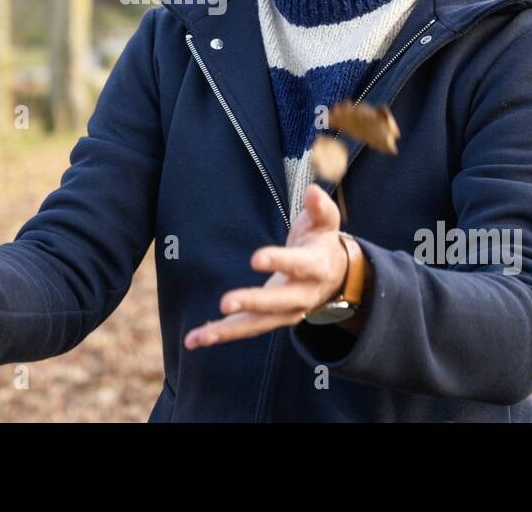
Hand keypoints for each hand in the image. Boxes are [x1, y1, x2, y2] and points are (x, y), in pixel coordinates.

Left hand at [184, 184, 347, 349]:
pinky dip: (220, 334)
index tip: (256, 259)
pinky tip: (194, 340)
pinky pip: (245, 329)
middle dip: (251, 302)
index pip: (298, 266)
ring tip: (199, 337)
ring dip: (227, 331)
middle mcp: (302, 296)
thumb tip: (311, 191)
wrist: (336, 276)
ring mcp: (286, 313)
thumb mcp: (326, 221)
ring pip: (257, 324)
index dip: (279, 261)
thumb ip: (319, 206)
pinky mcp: (270, 320)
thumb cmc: (322, 241)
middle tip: (225, 303)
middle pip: (277, 302)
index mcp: (316, 267)